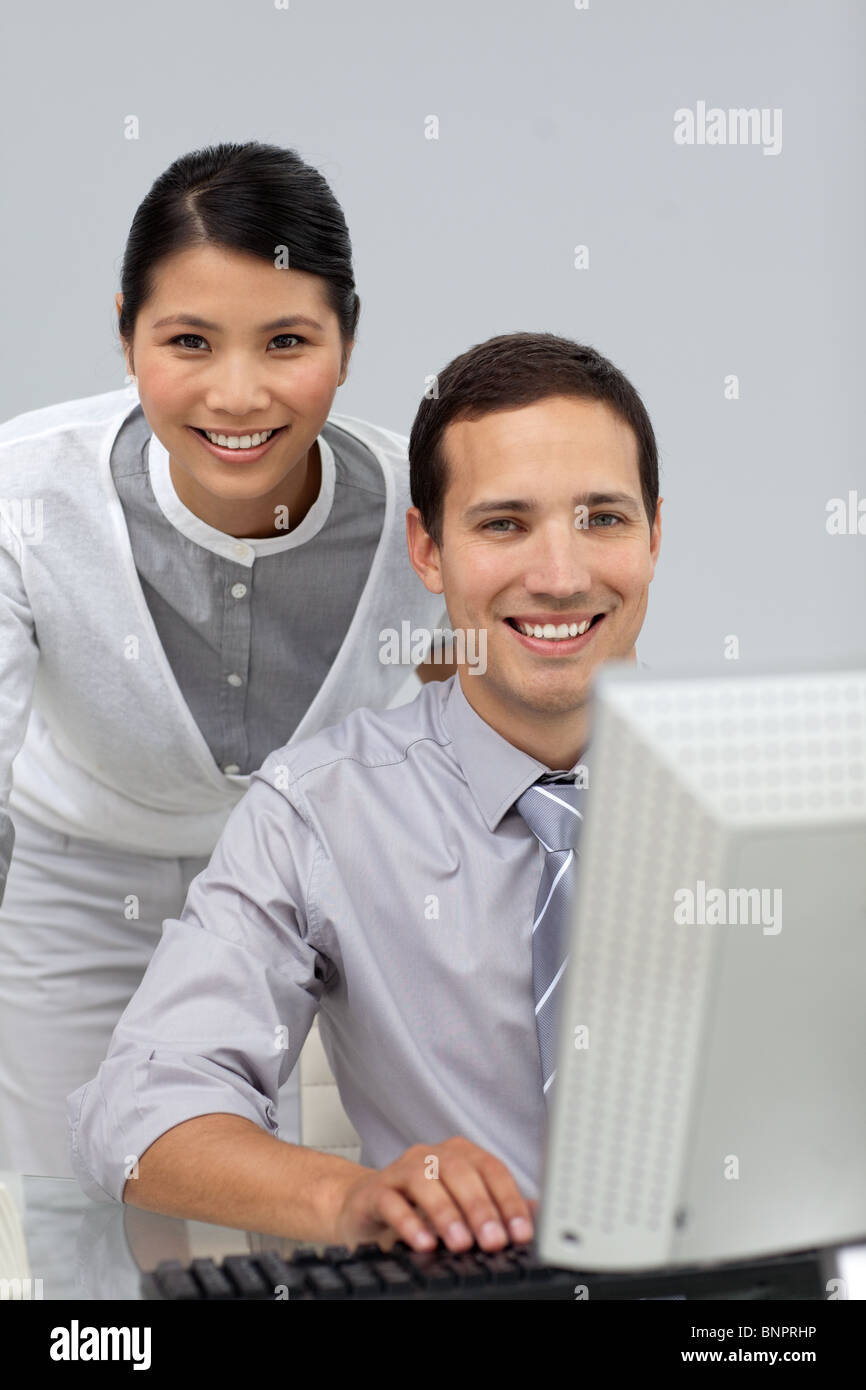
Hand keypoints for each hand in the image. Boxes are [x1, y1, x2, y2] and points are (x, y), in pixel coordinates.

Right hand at [332, 1136, 534, 1253]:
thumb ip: (497, 1206)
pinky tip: (423, 1242)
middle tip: (493, 1240)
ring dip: (446, 1212)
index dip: (508, 1199)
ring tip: (460, 1243)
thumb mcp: (462, 1205)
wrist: (366, 1205)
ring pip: (425, 1181)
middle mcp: (430, 1156)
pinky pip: (391, 1201)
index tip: (520, 1232)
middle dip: (480, 1207)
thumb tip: (537, 1214)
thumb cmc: (420, 1204)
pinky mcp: (374, 1192)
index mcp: (458, 1155)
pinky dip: (408, 1221)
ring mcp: (400, 1170)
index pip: (491, 1169)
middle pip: (459, 1171)